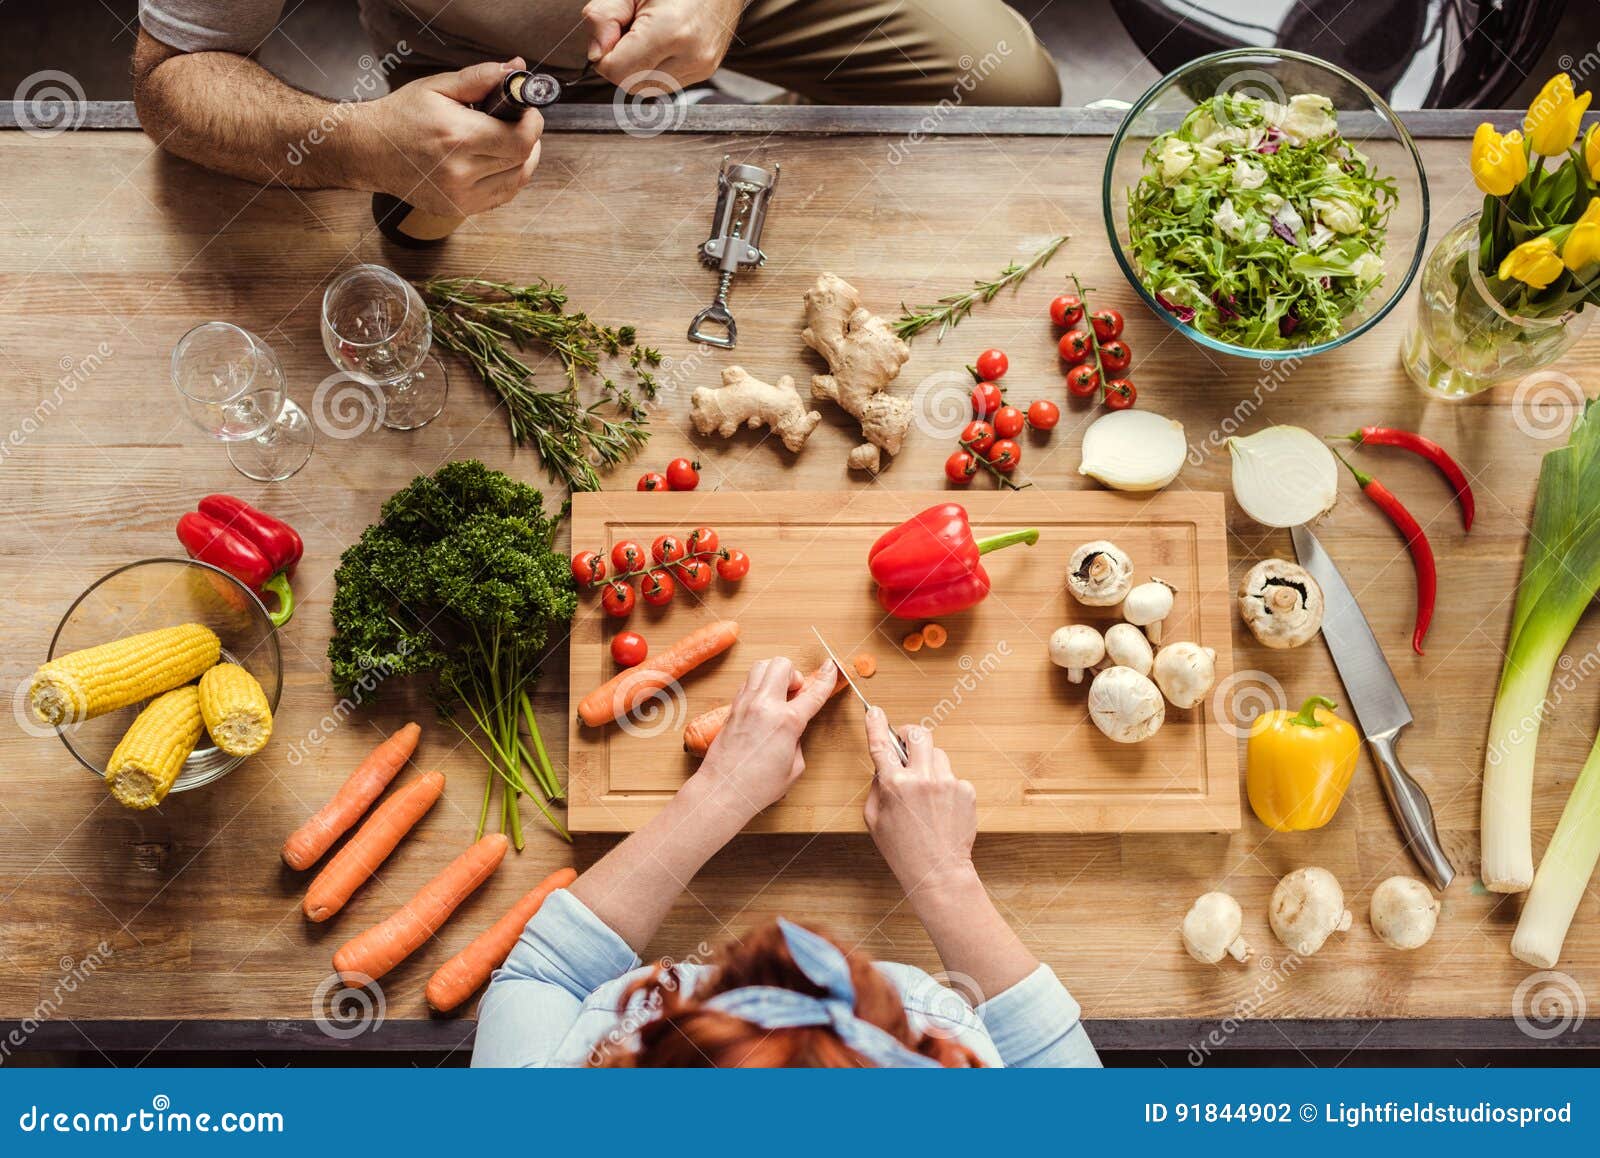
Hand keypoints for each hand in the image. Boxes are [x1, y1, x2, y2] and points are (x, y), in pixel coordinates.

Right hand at [352, 60, 543, 215]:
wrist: (370, 151)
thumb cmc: (402, 116)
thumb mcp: (437, 87)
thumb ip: (479, 78)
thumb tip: (516, 69)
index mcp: (457, 137)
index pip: (520, 140)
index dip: (533, 124)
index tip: (528, 111)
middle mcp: (460, 172)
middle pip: (522, 160)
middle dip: (529, 137)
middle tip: (519, 122)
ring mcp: (460, 196)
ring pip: (517, 180)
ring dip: (523, 159)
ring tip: (509, 140)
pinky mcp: (459, 209)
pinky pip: (502, 196)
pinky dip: (509, 177)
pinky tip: (499, 160)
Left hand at [582, 0, 742, 90]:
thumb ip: (604, 16)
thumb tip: (596, 54)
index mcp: (671, 31)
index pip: (617, 72)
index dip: (605, 56)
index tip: (611, 34)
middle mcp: (691, 56)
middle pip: (630, 85)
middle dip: (620, 63)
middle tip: (629, 31)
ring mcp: (702, 67)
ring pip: (647, 88)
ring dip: (637, 68)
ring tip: (648, 36)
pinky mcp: (706, 71)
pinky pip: (666, 83)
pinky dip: (655, 68)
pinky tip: (662, 44)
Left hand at [692, 657, 836, 819]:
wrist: (724, 790)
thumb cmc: (758, 785)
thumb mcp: (795, 767)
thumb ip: (798, 740)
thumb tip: (794, 730)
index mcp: (787, 721)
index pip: (813, 692)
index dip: (827, 678)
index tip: (832, 667)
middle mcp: (764, 705)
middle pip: (782, 665)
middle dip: (794, 674)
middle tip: (795, 694)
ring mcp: (745, 703)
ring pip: (761, 666)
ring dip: (774, 675)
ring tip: (778, 695)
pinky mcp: (732, 708)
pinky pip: (748, 682)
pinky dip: (759, 686)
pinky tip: (762, 705)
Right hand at [864, 709, 978, 895]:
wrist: (938, 871)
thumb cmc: (902, 849)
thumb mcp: (874, 819)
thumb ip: (878, 788)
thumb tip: (885, 768)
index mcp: (895, 785)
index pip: (881, 745)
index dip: (876, 724)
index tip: (875, 712)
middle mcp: (922, 779)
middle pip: (919, 735)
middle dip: (910, 734)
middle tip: (906, 742)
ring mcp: (947, 782)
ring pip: (937, 755)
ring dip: (929, 764)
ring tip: (926, 792)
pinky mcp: (965, 790)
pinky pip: (952, 776)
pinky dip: (945, 786)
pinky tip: (941, 808)